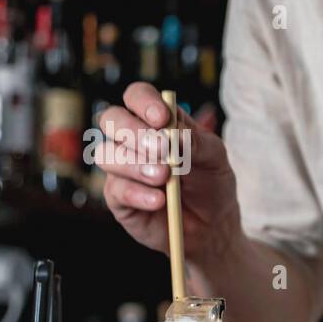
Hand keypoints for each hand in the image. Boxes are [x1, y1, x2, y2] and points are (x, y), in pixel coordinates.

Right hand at [98, 82, 241, 263]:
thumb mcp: (215, 159)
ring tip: (165, 177)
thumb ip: (197, 143)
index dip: (144, 101)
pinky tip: (159, 200)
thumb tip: (175, 133)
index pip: (136, 96)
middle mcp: (132, 140)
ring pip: (107, 155)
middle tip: (162, 149)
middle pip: (111, 120)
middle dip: (135, 132)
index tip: (162, 118)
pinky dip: (138, 193)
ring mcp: (122, 168)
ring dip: (136, 164)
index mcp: (156, 121)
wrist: (212, 225)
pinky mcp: (119, 198)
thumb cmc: (211, 183)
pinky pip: (116, 190)